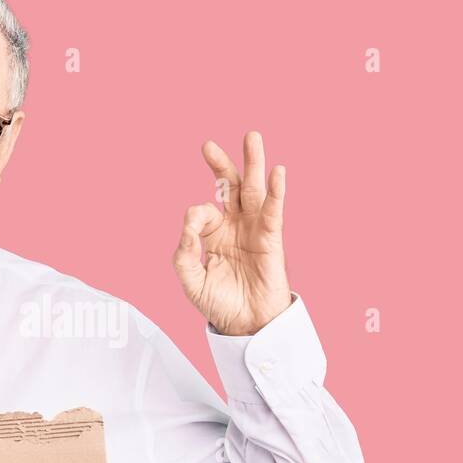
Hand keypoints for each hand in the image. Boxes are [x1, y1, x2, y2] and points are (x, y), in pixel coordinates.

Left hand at [172, 131, 294, 335]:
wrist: (247, 325)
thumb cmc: (220, 304)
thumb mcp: (191, 281)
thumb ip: (184, 253)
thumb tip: (190, 225)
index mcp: (211, 234)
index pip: (200, 212)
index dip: (195, 219)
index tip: (194, 238)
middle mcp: (234, 226)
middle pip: (229, 187)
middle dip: (221, 165)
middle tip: (208, 145)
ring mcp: (253, 229)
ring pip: (253, 190)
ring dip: (253, 163)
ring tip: (252, 137)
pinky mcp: (271, 239)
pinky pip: (274, 211)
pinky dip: (277, 192)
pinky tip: (278, 173)